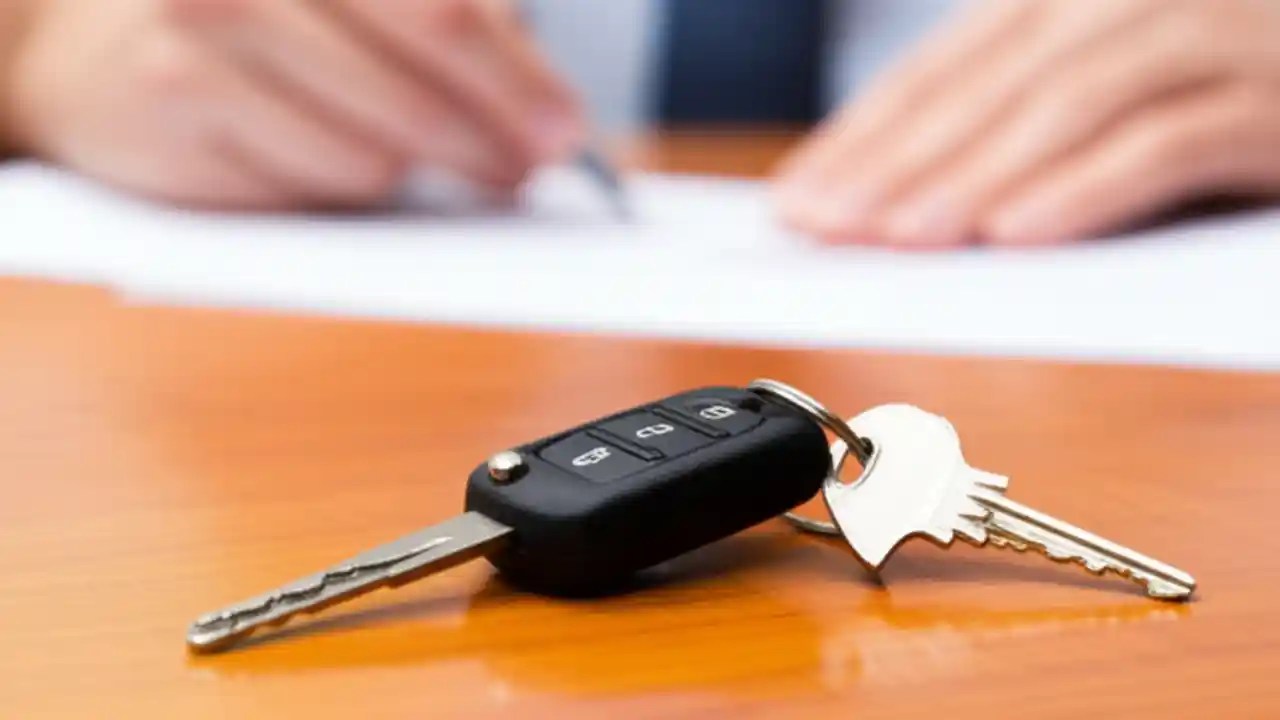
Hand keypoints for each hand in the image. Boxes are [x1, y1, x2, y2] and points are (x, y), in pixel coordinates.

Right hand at [6, 0, 582, 208]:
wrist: (84, 43)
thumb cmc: (248, 20)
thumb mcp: (350, 2)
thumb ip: (441, 25)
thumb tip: (538, 112)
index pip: (450, 9)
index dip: (519, 80)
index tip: (564, 133)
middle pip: (426, 69)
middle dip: (491, 136)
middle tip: (524, 172)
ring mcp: (208, 24)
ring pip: (378, 149)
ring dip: (410, 167)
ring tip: (405, 154)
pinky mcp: (177, 102)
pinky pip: (319, 183)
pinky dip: (341, 183)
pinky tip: (317, 156)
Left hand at [776, 0, 1279, 246]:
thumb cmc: (1229, 96)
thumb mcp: (1114, 88)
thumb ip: (1024, 118)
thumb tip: (902, 192)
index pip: (955, 57)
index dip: (869, 126)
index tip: (800, 193)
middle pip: (997, 75)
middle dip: (899, 155)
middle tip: (823, 223)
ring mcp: (1219, 34)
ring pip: (1070, 101)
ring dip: (975, 173)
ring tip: (899, 238)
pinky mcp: (1278, 100)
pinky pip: (1169, 141)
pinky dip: (1086, 187)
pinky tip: (1016, 233)